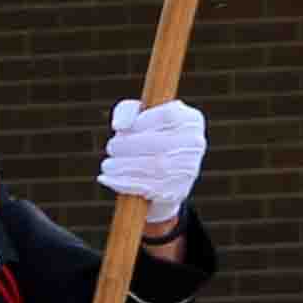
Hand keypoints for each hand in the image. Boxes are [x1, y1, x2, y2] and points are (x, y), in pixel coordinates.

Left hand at [99, 96, 205, 224]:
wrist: (165, 176)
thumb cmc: (148, 136)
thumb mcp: (139, 117)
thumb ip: (127, 112)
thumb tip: (119, 126)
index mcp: (190, 120)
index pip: (167, 116)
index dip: (140, 122)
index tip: (120, 129)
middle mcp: (195, 144)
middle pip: (158, 143)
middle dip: (127, 146)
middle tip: (111, 148)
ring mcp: (188, 169)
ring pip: (153, 167)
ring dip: (123, 167)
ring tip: (108, 166)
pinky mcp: (178, 191)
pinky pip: (148, 187)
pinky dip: (124, 183)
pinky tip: (108, 179)